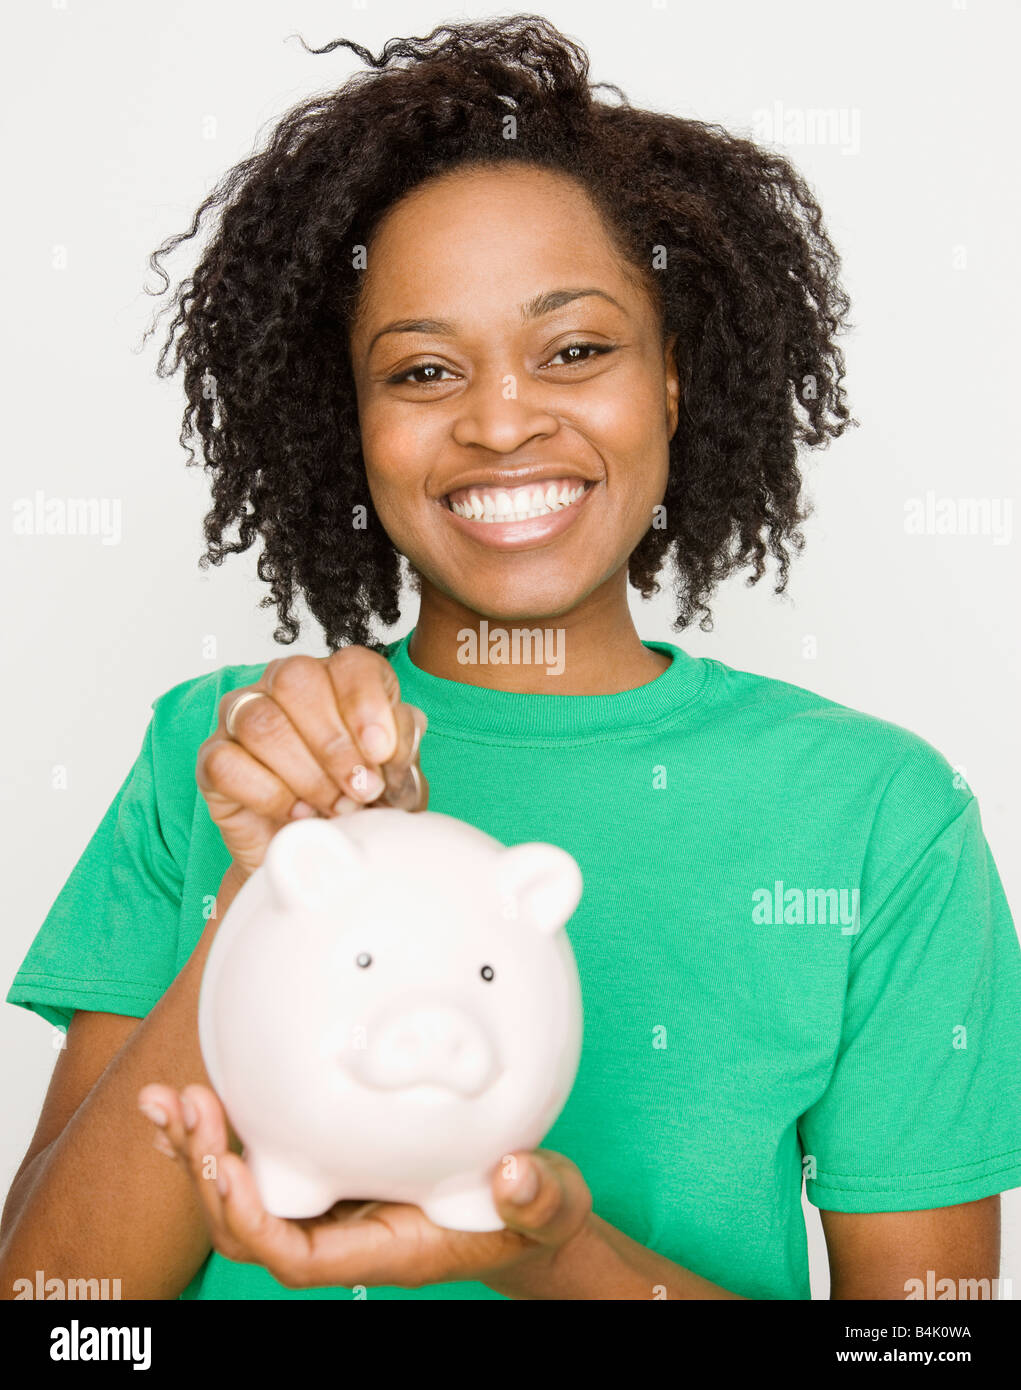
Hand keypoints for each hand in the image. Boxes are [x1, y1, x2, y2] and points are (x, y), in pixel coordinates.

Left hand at [137, 1082, 592, 1295]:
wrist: (520, 1213)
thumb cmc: (528, 1211)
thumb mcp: (547, 1203)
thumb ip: (536, 1195)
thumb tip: (515, 1173)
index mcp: (385, 1247)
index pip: (297, 1256)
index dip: (253, 1221)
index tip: (229, 1171)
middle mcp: (344, 1232)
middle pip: (249, 1224)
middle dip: (207, 1172)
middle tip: (187, 1108)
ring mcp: (330, 1202)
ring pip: (242, 1194)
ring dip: (197, 1149)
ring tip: (165, 1101)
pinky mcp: (328, 1170)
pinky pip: (259, 1162)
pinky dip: (221, 1133)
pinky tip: (193, 1101)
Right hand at [196, 647, 428, 880]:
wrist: (320, 855)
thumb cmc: (360, 805)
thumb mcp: (397, 777)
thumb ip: (400, 749)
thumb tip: (387, 744)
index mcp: (337, 678)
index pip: (349, 663)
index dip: (367, 705)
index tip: (382, 754)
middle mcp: (283, 686)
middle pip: (295, 680)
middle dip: (335, 744)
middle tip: (361, 790)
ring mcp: (241, 718)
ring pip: (261, 723)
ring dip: (307, 775)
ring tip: (335, 809)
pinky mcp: (213, 760)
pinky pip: (227, 764)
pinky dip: (270, 795)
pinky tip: (298, 814)